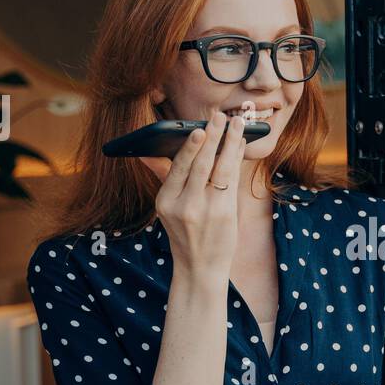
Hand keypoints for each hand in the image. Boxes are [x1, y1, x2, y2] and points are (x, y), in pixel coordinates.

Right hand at [153, 108, 245, 280]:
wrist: (200, 267)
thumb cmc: (185, 232)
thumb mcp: (167, 209)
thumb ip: (163, 176)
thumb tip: (145, 152)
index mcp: (166, 202)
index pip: (178, 169)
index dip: (190, 148)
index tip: (198, 130)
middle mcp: (185, 206)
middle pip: (201, 165)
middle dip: (212, 138)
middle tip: (220, 117)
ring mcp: (207, 211)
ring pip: (221, 169)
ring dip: (231, 143)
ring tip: (237, 124)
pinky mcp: (226, 214)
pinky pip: (233, 180)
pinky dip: (237, 160)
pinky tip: (240, 146)